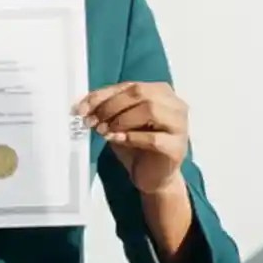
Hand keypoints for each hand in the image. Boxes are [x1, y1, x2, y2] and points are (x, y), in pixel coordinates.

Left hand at [74, 82, 188, 194]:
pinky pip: (155, 138)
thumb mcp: (117, 123)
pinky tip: (119, 140)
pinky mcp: (177, 147)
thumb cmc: (137, 146)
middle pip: (140, 93)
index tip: (83, 107)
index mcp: (160, 92)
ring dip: (122, 120)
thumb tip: (84, 105)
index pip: (129, 86)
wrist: (153, 177)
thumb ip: (106, 110)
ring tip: (105, 131)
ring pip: (151, 110)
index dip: (103, 95)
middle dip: (111, 106)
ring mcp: (179, 125)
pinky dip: (132, 137)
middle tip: (93, 120)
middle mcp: (174, 104)